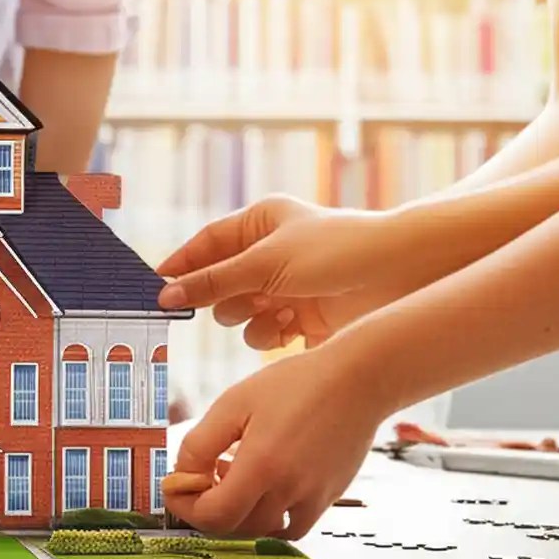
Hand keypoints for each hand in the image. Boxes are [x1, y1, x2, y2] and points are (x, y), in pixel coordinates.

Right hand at [156, 195, 398, 348]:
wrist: (401, 276)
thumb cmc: (338, 252)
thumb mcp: (265, 264)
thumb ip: (212, 283)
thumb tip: (165, 296)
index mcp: (261, 223)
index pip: (207, 244)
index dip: (182, 266)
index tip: (156, 289)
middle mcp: (271, 254)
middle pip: (220, 283)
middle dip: (222, 298)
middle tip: (229, 305)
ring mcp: (287, 287)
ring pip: (241, 314)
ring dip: (249, 320)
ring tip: (272, 315)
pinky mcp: (304, 317)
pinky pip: (266, 333)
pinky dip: (272, 336)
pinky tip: (290, 330)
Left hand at [164, 348, 385, 539]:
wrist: (357, 379)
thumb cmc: (298, 383)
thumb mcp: (234, 403)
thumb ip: (201, 443)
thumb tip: (182, 475)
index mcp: (261, 466)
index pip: (213, 515)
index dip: (185, 508)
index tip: (175, 490)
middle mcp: (289, 489)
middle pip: (235, 527)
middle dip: (208, 508)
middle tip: (201, 478)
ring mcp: (314, 497)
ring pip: (264, 528)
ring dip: (239, 512)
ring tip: (234, 472)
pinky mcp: (330, 496)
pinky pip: (294, 524)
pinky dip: (271, 515)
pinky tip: (265, 483)